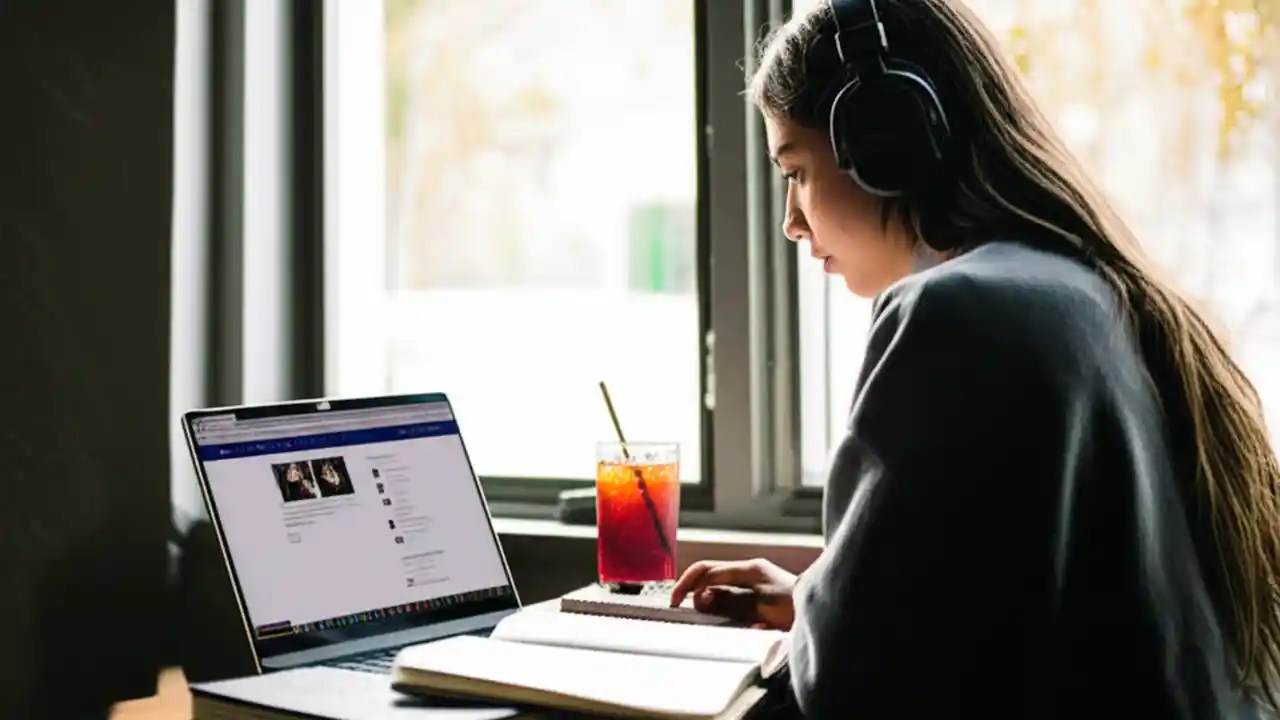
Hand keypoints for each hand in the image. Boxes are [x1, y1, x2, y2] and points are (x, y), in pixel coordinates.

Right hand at [670, 559, 797, 630]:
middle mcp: (748, 571)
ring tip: (704, 616)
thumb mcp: (758, 605)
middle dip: (693, 590)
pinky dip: (721, 605)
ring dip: (707, 600)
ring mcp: (753, 581)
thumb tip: (701, 597)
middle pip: (710, 575)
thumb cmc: (792, 607)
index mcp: (748, 569)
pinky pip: (730, 597)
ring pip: (718, 587)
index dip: (687, 584)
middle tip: (683, 607)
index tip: (675, 602)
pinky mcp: (757, 594)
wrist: (819, 609)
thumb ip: (729, 600)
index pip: (707, 570)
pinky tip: (721, 617)